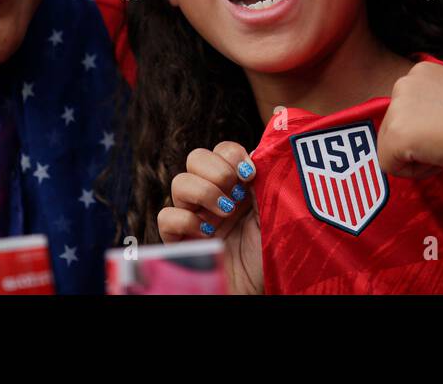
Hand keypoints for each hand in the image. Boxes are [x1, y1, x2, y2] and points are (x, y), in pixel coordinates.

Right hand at [157, 141, 263, 294]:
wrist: (259, 291)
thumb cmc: (272, 255)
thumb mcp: (275, 214)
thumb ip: (266, 182)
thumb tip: (256, 154)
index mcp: (237, 185)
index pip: (222, 151)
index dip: (232, 155)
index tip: (249, 173)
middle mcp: (213, 196)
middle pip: (196, 158)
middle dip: (216, 170)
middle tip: (236, 193)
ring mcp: (194, 217)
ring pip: (179, 182)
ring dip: (203, 192)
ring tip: (226, 213)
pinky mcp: (179, 240)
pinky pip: (167, 216)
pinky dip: (185, 220)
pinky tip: (208, 235)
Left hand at [378, 61, 442, 187]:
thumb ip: (436, 104)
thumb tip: (425, 125)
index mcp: (422, 71)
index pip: (408, 110)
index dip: (430, 127)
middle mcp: (404, 82)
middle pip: (394, 127)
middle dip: (419, 141)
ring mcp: (397, 107)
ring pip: (391, 147)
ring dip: (417, 157)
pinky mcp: (395, 134)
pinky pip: (390, 166)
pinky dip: (415, 172)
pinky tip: (439, 158)